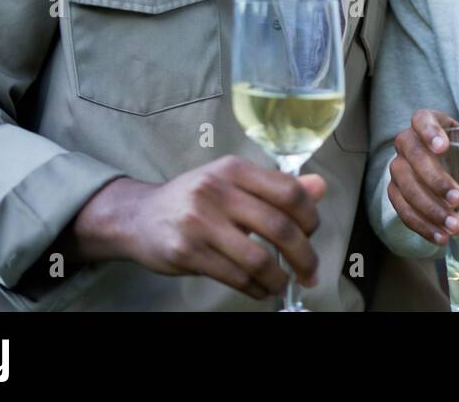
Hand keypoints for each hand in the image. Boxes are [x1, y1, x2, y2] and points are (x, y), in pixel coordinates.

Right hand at [68, 155, 326, 301]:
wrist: (138, 216)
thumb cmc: (195, 199)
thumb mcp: (233, 182)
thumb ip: (276, 187)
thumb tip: (320, 187)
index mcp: (234, 169)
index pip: (288, 190)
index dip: (310, 216)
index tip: (314, 233)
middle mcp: (217, 191)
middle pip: (279, 226)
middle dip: (304, 255)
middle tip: (311, 271)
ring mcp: (199, 222)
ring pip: (258, 258)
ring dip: (279, 278)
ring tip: (284, 284)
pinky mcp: (187, 251)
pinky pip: (234, 276)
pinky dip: (255, 287)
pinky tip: (260, 289)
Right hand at [387, 109, 458, 244]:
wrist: (451, 167)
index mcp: (429, 121)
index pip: (421, 119)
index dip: (429, 131)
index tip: (444, 146)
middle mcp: (407, 142)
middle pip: (412, 158)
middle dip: (435, 181)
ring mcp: (398, 168)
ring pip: (406, 188)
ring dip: (429, 210)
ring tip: (455, 227)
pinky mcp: (396, 193)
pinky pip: (402, 210)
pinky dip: (421, 226)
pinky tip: (441, 238)